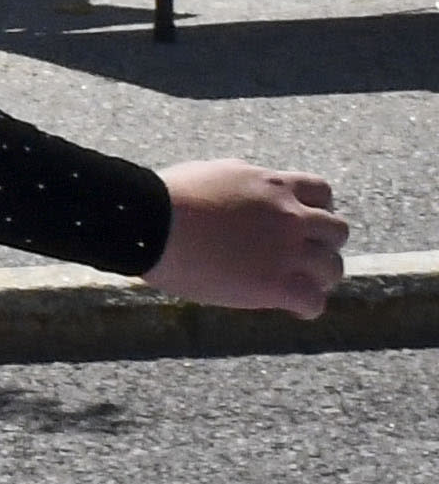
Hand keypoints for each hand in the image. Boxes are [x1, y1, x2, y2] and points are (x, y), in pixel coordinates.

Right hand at [148, 160, 348, 312]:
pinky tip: (291, 309)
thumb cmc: (165, 198)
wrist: (148, 222)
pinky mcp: (276, 283)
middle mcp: (289, 215)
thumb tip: (247, 195)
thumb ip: (243, 185)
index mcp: (272, 185)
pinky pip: (313, 302)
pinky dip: (307, 307)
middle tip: (302, 258)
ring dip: (318, 277)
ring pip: (332, 268)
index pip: (321, 192)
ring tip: (299, 286)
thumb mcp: (213, 174)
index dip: (317, 209)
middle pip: (336, 231)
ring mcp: (286, 250)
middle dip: (322, 244)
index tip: (303, 224)